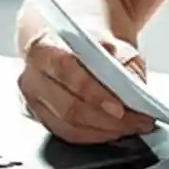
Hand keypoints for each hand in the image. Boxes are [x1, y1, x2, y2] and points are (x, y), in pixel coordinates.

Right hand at [17, 29, 156, 143]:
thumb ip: (121, 61)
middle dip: (107, 120)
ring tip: (133, 126)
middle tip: (137, 121)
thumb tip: (132, 89)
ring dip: (105, 131)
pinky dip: (96, 135)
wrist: (71, 33)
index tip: (120, 107)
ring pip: (68, 126)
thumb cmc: (86, 33)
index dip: (93, 92)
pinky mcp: (42, 117)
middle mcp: (32, 75)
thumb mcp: (110, 36)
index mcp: (42, 46)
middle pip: (67, 107)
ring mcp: (34, 100)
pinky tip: (116, 129)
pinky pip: (69, 133)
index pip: (65, 71)